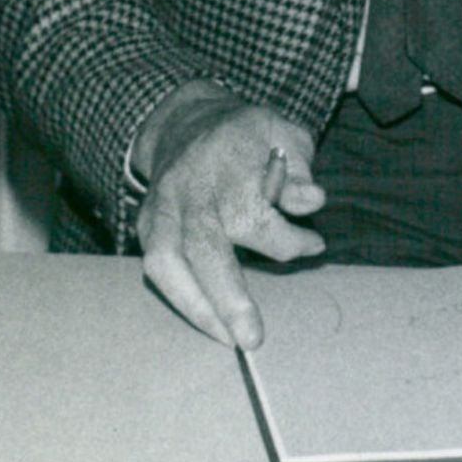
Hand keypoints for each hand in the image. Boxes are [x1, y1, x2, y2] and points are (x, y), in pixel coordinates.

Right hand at [135, 85, 326, 347]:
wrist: (186, 122)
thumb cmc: (246, 135)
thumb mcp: (282, 135)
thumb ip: (298, 170)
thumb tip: (311, 201)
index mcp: (226, 167)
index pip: (257, 217)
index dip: (291, 240)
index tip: (315, 243)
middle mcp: (188, 191)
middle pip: (201, 248)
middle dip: (227, 297)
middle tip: (251, 338)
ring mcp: (161, 209)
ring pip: (166, 263)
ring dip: (195, 306)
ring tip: (226, 339)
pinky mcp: (147, 225)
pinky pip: (156, 268)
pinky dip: (180, 298)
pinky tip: (208, 322)